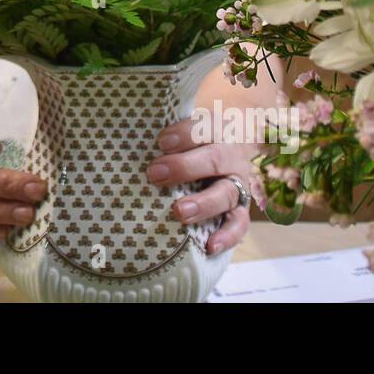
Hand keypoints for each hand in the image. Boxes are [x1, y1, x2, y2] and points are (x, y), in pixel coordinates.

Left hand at [146, 119, 260, 255]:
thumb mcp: (191, 129)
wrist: (239, 151)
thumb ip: (170, 137)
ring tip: (179, 211)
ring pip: (226, 193)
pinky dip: (227, 235)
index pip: (205, 128)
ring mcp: (238, 184)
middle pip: (215, 159)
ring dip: (203, 203)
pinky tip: (210, 245)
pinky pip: (239, 224)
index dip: (185, 134)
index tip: (161, 142)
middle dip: (184, 167)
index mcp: (218, 130)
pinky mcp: (241, 210)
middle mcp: (232, 156)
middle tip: (155, 174)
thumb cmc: (200, 141)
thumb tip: (132, 146)